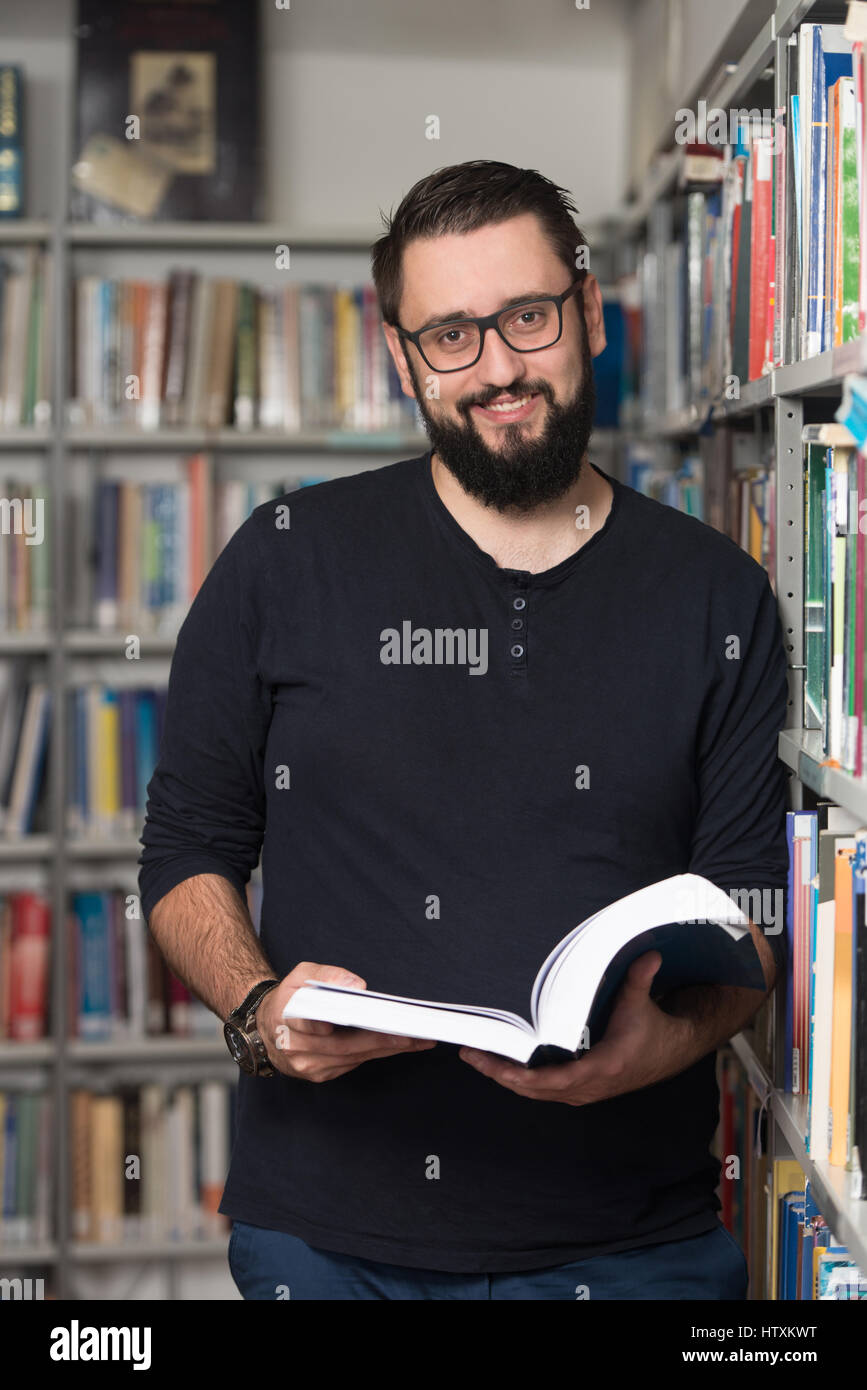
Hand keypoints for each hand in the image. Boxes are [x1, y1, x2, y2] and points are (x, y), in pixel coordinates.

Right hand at [255, 961, 436, 1081]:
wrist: (268, 1028)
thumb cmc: (289, 997)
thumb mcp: (301, 975)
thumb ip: (326, 975)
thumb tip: (357, 985)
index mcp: (287, 1017)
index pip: (308, 1022)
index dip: (331, 1024)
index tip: (359, 1023)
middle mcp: (296, 1047)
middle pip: (344, 1045)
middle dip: (381, 1040)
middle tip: (413, 1033)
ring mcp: (308, 1066)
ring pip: (353, 1057)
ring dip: (387, 1049)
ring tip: (417, 1039)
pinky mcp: (320, 1075)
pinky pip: (353, 1064)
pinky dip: (377, 1054)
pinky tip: (399, 1045)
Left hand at [458, 951, 692, 1104]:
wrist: (671, 1051)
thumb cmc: (652, 1028)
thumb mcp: (641, 1003)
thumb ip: (640, 978)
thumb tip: (650, 955)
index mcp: (601, 1067)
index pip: (553, 1080)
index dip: (521, 1076)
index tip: (496, 1066)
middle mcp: (589, 1087)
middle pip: (534, 1090)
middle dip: (499, 1073)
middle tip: (470, 1054)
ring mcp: (584, 1092)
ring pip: (535, 1093)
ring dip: (506, 1078)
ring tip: (478, 1058)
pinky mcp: (581, 1090)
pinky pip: (544, 1091)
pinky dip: (520, 1081)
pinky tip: (501, 1066)